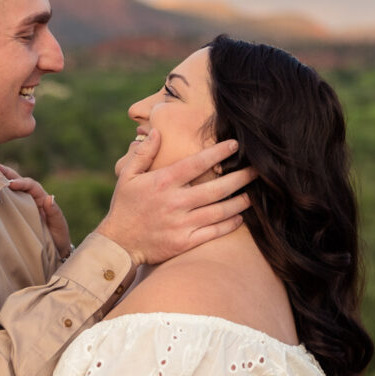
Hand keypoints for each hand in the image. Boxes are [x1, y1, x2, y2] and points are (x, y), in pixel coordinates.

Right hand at [0, 162, 71, 258]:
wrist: (56, 251)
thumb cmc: (59, 237)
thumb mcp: (59, 225)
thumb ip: (54, 212)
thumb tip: (50, 198)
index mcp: (42, 199)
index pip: (32, 186)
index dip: (22, 183)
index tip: (11, 184)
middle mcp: (32, 199)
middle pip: (19, 181)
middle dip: (7, 172)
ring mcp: (24, 205)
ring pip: (12, 188)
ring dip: (1, 178)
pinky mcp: (16, 213)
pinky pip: (7, 200)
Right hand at [96, 132, 255, 264]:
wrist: (118, 244)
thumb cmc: (124, 206)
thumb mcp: (127, 176)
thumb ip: (143, 153)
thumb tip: (157, 131)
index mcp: (162, 182)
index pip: (196, 164)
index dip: (218, 153)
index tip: (235, 145)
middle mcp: (174, 202)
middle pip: (216, 188)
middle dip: (240, 178)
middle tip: (257, 170)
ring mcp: (181, 224)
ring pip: (219, 211)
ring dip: (240, 201)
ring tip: (253, 193)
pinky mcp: (184, 243)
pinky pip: (213, 232)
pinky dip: (229, 224)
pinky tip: (239, 217)